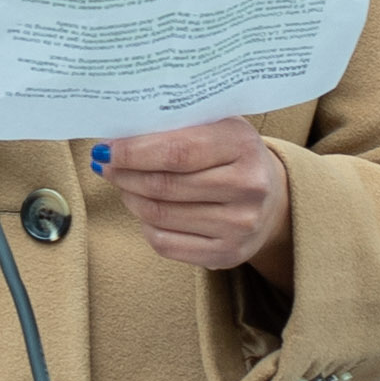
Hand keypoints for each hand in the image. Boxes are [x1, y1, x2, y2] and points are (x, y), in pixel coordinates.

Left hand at [101, 116, 294, 278]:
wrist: (273, 199)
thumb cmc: (232, 155)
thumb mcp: (217, 126)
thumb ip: (176, 125)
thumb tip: (118, 136)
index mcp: (243, 145)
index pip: (176, 151)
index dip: (133, 152)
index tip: (107, 148)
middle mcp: (247, 187)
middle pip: (164, 185)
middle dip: (125, 174)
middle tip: (106, 164)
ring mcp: (239, 225)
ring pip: (159, 215)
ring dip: (131, 198)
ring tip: (124, 184)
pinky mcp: (227, 254)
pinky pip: (165, 243)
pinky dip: (145, 225)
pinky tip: (145, 209)